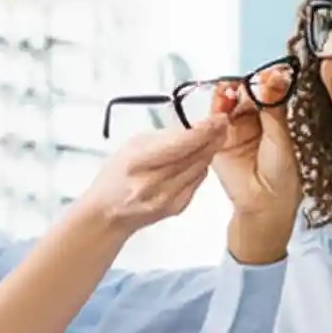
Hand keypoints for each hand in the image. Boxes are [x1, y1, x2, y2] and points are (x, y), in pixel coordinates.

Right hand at [78, 115, 228, 234]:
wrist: (108, 213)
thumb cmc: (117, 176)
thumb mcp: (132, 146)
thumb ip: (164, 137)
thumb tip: (194, 128)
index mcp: (138, 162)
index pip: (180, 144)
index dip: (203, 131)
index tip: (218, 119)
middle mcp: (153, 182)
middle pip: (194, 156)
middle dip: (213, 137)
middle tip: (223, 123)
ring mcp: (167, 198)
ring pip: (200, 168)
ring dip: (210, 151)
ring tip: (216, 136)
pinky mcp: (176, 208)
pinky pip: (197, 181)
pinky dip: (200, 167)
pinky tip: (200, 158)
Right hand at [209, 73, 301, 262]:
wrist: (262, 203)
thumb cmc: (280, 176)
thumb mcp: (280, 137)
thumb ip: (273, 108)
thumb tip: (274, 80)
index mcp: (272, 120)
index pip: (266, 93)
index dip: (267, 82)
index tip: (269, 72)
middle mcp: (252, 122)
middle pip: (246, 94)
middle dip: (247, 85)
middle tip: (250, 80)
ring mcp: (233, 129)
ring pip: (229, 103)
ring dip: (230, 91)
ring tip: (234, 87)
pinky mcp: (217, 139)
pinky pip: (214, 118)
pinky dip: (217, 105)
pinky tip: (222, 97)